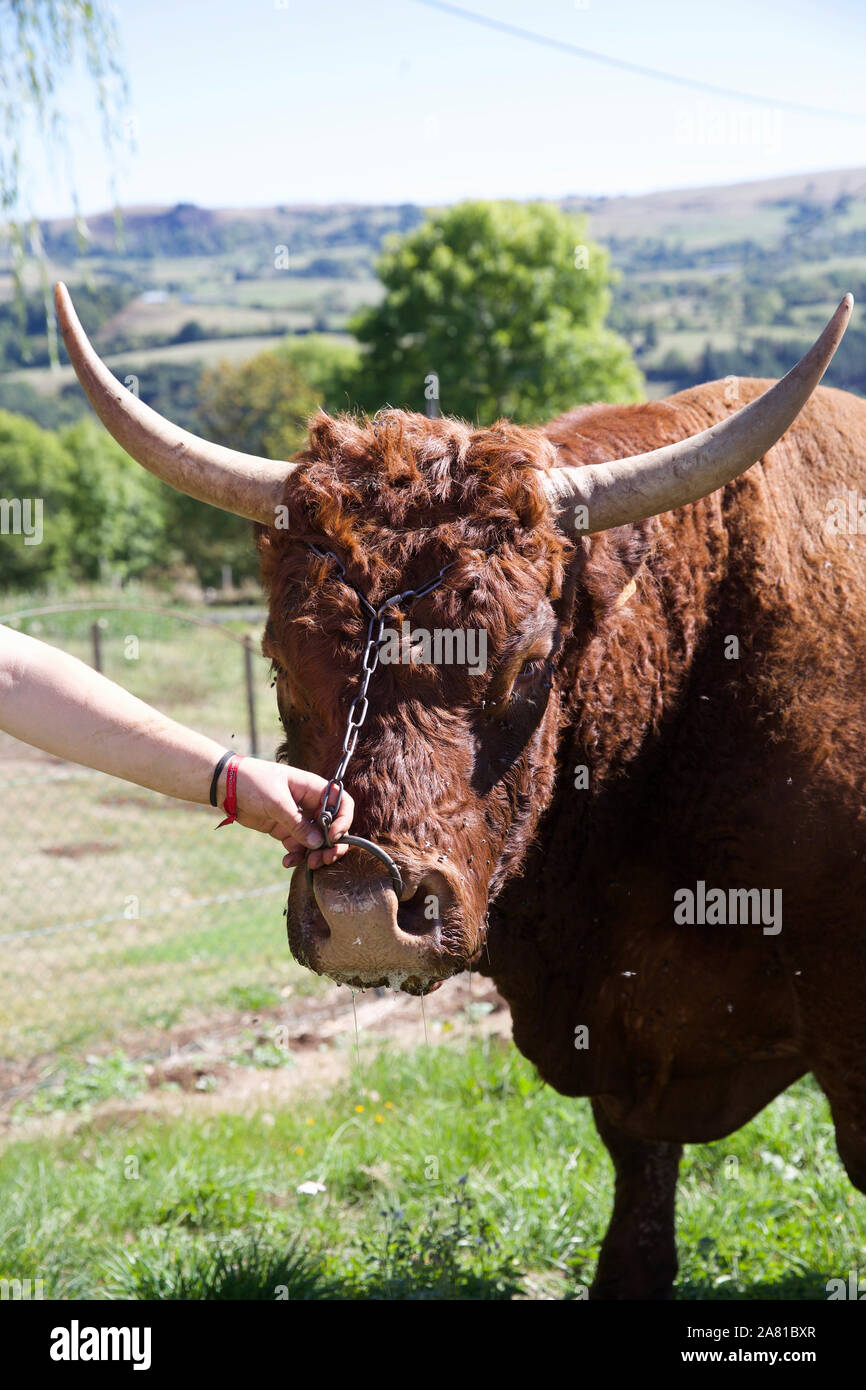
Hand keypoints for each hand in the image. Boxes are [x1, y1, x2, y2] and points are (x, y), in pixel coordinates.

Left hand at [227, 759, 354, 867]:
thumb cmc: (253, 782)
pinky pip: (297, 846)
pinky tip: (287, 862)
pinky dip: (296, 856)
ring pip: (315, 840)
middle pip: (331, 826)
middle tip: (324, 859)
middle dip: (331, 844)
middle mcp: (309, 804)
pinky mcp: (283, 829)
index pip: (341, 803)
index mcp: (313, 789)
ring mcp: (296, 818)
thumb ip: (297, 823)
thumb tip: (317, 843)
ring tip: (307, 864)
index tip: (333, 836)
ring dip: (314, 854)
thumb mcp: (276, 801)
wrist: (226, 786)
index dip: (343, 820)